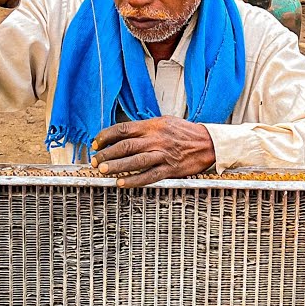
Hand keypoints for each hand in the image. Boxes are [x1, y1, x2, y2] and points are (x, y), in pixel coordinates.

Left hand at [91, 118, 216, 187]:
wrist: (209, 143)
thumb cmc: (185, 133)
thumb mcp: (164, 122)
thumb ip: (145, 128)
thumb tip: (123, 134)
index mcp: (152, 126)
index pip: (123, 129)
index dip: (106, 136)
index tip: (96, 144)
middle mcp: (156, 139)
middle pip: (125, 146)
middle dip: (106, 154)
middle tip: (95, 160)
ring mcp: (163, 155)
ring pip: (134, 161)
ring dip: (116, 166)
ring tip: (102, 170)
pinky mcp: (170, 169)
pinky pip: (149, 176)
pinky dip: (134, 180)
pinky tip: (122, 182)